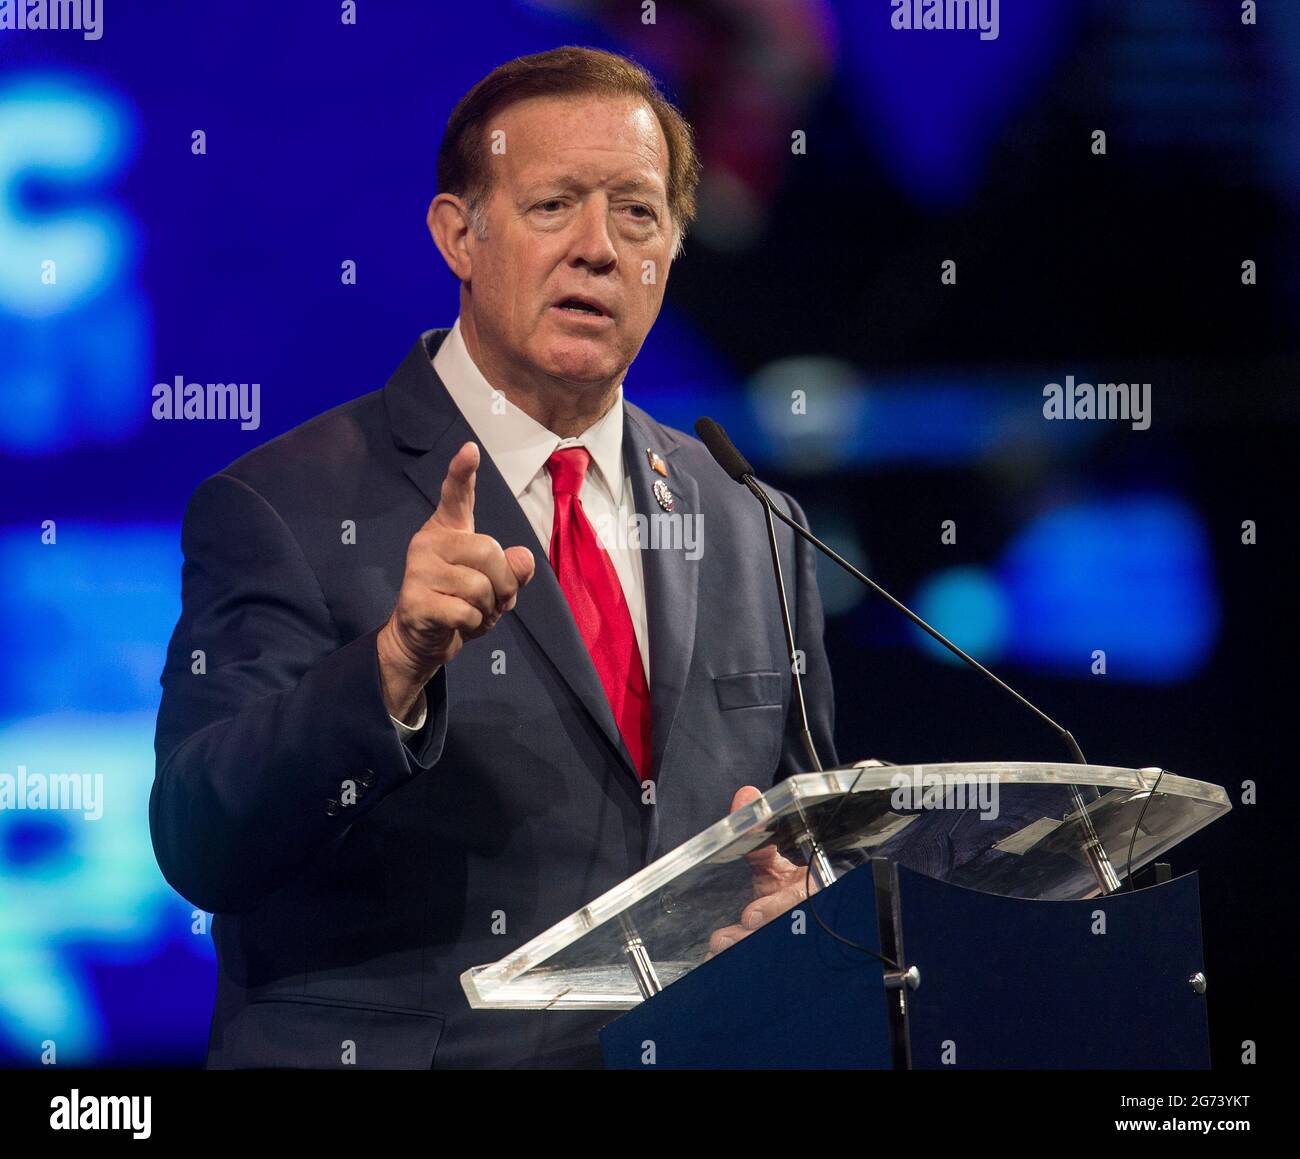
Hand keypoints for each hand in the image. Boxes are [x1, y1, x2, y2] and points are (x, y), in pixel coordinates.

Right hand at [377, 442, 535, 717]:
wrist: (421, 640)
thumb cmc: (460, 604)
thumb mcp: (497, 586)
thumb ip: (514, 569)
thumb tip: (522, 558)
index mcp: (448, 530)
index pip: (456, 495)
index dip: (462, 472)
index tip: (470, 449)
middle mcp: (428, 542)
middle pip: (489, 552)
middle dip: (504, 584)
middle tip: (494, 601)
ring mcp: (418, 570)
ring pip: (481, 587)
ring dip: (489, 610)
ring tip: (474, 613)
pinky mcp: (415, 601)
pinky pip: (467, 612)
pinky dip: (474, 625)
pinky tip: (460, 625)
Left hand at [706, 785, 818, 958]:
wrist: (805, 911)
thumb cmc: (789, 885)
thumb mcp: (773, 860)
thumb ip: (757, 834)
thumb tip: (745, 794)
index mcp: (809, 889)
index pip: (798, 898)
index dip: (775, 908)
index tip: (749, 915)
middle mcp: (804, 917)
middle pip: (782, 932)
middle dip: (750, 939)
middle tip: (722, 941)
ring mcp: (793, 940)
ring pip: (772, 950)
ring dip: (742, 952)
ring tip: (716, 951)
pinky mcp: (780, 958)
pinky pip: (763, 965)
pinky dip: (740, 968)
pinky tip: (716, 969)